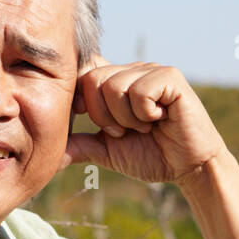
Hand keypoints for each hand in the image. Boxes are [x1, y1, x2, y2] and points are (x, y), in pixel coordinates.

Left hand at [59, 54, 229, 186]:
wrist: (189, 168)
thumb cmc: (153, 156)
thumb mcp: (108, 151)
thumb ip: (80, 145)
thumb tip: (49, 154)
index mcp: (115, 82)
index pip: (83, 73)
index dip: (81, 99)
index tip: (94, 122)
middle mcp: (131, 71)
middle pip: (92, 80)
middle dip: (104, 117)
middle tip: (127, 130)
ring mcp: (150, 70)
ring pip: (113, 87)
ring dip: (127, 119)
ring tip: (146, 126)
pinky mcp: (170, 77)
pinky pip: (139, 90)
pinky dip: (145, 113)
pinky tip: (161, 118)